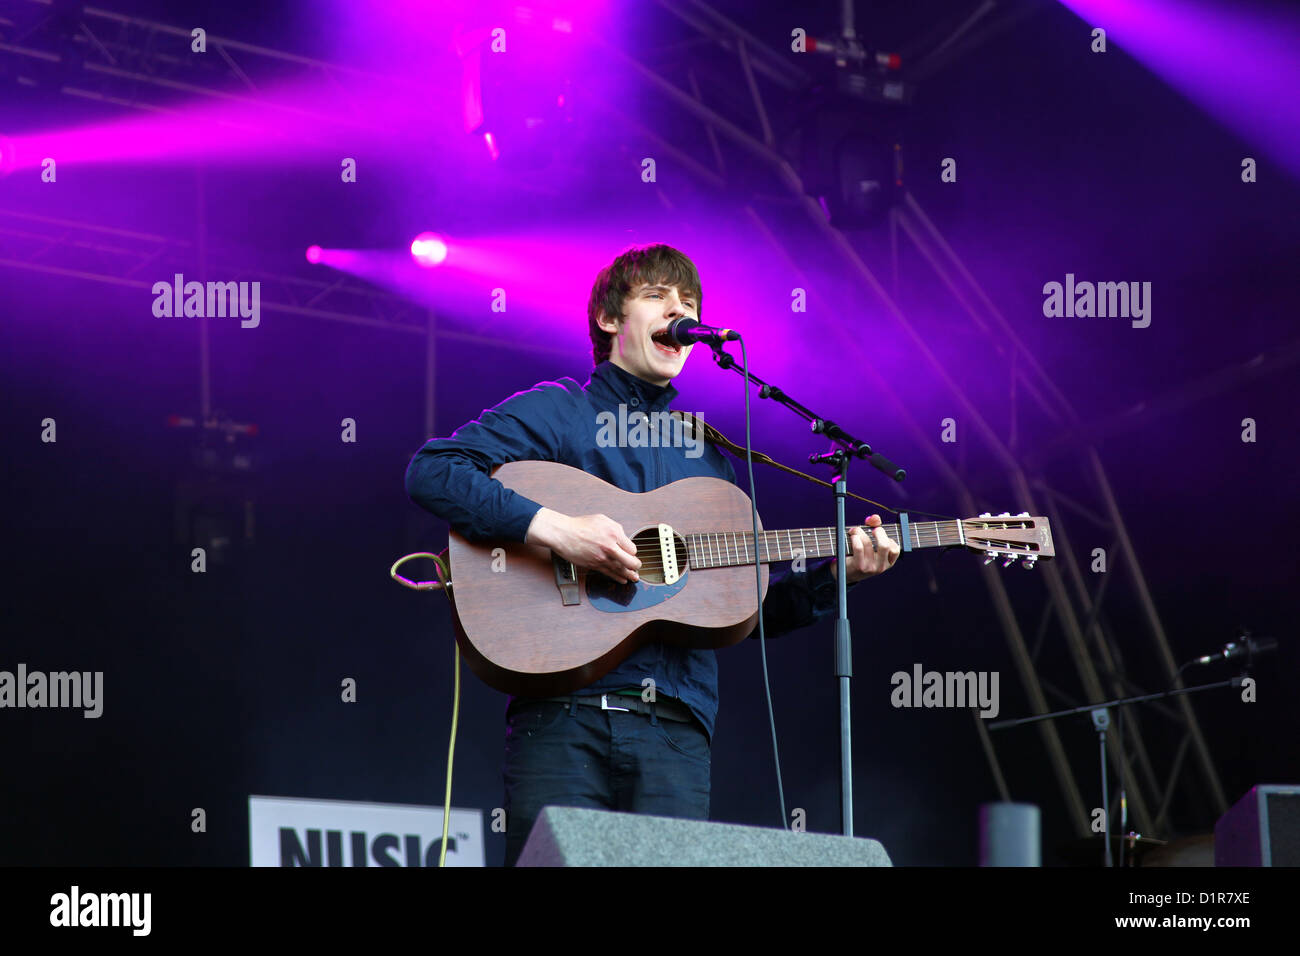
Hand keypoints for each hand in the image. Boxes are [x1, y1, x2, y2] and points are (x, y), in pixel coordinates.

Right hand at [525, 507, 641, 582]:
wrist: (563, 533)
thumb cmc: (580, 525)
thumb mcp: (602, 520)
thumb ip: (616, 529)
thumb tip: (624, 538)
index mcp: (614, 533)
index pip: (632, 548)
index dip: (633, 552)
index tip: (632, 553)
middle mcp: (610, 546)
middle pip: (630, 562)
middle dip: (636, 566)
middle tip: (637, 567)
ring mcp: (602, 557)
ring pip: (621, 570)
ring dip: (629, 575)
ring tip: (634, 578)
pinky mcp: (594, 565)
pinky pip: (609, 574)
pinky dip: (617, 578)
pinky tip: (622, 580)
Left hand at [831, 514, 900, 582]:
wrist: (846, 572)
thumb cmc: (860, 554)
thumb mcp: (870, 542)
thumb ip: (874, 527)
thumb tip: (875, 517)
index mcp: (888, 562)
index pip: (895, 548)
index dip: (888, 537)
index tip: (879, 532)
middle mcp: (881, 567)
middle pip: (884, 545)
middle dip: (878, 532)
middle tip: (872, 529)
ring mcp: (870, 568)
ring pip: (867, 542)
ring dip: (859, 532)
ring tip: (854, 532)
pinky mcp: (859, 566)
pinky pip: (858, 547)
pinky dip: (854, 538)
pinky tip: (852, 537)